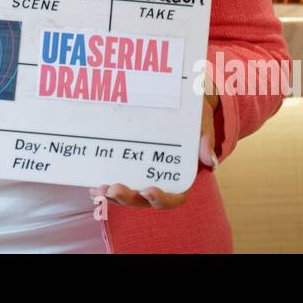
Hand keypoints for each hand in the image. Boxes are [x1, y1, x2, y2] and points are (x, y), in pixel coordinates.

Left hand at [89, 92, 219, 210]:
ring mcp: (142, 176)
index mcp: (181, 176)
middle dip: (129, 198)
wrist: (183, 101)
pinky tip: (93, 186)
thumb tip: (209, 160)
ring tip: (99, 189)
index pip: (175, 197)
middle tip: (114, 189)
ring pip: (129, 195)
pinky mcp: (128, 167)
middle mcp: (160, 180)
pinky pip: (117, 182)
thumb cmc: (194, 114)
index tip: (149, 190)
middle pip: (145, 200)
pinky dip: (105, 188)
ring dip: (113, 196)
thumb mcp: (202, 122)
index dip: (161, 199)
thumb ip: (205, 139)